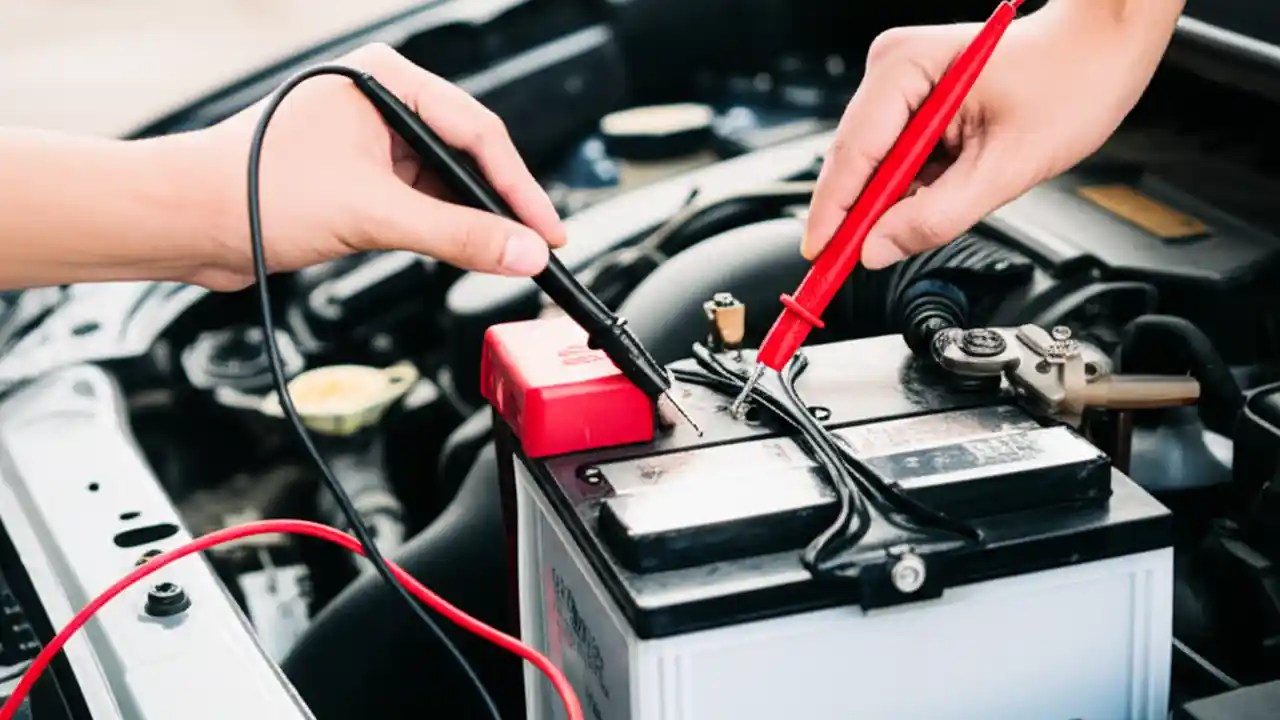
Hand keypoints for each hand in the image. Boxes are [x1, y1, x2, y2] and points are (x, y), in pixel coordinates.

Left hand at [188, 43, 564, 289]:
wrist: (186, 221)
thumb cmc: (252, 191)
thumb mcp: (373, 215)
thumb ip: (457, 236)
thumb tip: (520, 251)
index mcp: (385, 82)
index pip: (477, 132)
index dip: (518, 188)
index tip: (548, 231)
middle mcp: (379, 104)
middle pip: (465, 156)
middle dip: (498, 206)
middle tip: (533, 248)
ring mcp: (367, 141)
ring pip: (442, 184)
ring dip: (467, 221)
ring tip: (498, 256)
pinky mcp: (356, 178)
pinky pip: (417, 202)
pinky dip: (438, 229)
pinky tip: (457, 251)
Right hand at [804, 1, 1181, 268]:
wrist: (1100, 50)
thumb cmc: (1070, 82)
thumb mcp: (1006, 166)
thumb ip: (936, 216)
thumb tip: (878, 250)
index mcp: (907, 68)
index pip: (852, 153)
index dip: (832, 213)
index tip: (818, 258)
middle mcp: (893, 67)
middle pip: (853, 160)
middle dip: (855, 215)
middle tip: (845, 268)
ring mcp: (899, 82)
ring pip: (873, 164)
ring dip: (889, 201)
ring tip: (929, 217)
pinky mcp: (912, 100)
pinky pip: (894, 157)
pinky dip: (907, 187)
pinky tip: (938, 193)